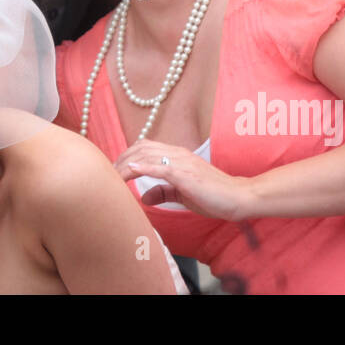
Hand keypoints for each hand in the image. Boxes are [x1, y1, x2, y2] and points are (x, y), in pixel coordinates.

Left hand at [115, 139, 253, 221]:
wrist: (238, 197)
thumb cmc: (213, 195)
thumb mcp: (182, 193)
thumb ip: (163, 192)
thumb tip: (144, 197)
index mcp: (176, 155)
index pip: (144, 148)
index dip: (126, 156)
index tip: (113, 169)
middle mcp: (177, 154)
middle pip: (141, 149)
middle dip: (121, 160)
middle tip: (107, 174)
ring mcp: (182, 162)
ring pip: (147, 155)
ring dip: (127, 165)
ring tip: (113, 176)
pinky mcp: (187, 174)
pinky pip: (162, 167)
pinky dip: (144, 167)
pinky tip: (131, 170)